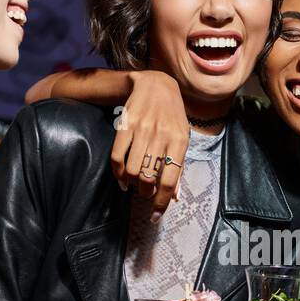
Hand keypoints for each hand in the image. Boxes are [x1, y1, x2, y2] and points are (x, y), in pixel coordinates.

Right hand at [111, 70, 190, 220]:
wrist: (156, 84)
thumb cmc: (172, 117)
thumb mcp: (182, 139)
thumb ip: (178, 167)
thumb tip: (175, 197)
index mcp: (180, 141)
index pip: (171, 179)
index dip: (162, 202)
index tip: (154, 216)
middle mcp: (161, 135)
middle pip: (148, 178)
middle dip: (145, 193)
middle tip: (144, 194)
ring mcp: (142, 129)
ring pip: (132, 170)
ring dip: (131, 184)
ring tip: (134, 185)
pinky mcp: (125, 125)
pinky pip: (117, 157)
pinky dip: (118, 173)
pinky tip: (122, 179)